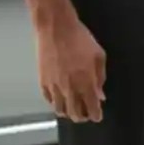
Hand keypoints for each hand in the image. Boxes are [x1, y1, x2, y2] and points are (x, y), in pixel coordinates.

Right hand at [36, 7, 106, 121]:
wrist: (56, 28)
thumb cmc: (79, 39)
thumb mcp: (98, 56)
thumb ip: (100, 78)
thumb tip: (99, 94)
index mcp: (86, 83)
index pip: (92, 109)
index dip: (96, 115)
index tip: (97, 115)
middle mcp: (69, 89)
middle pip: (75, 114)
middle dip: (82, 116)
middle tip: (86, 112)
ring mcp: (54, 86)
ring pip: (60, 110)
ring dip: (68, 112)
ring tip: (72, 107)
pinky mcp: (43, 81)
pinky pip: (49, 100)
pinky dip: (55, 103)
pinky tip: (60, 98)